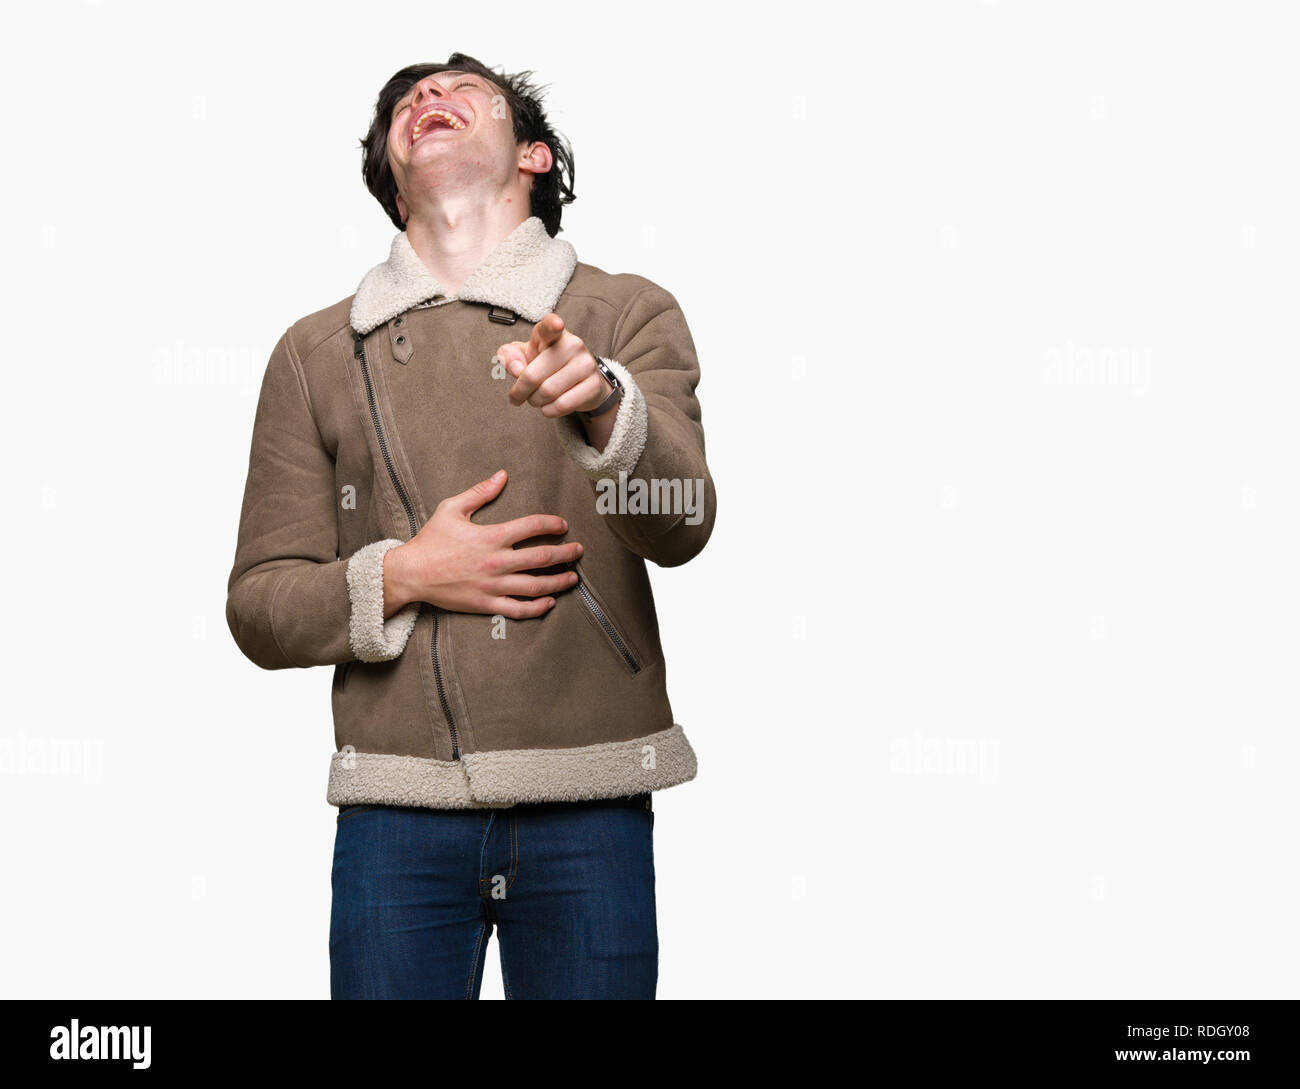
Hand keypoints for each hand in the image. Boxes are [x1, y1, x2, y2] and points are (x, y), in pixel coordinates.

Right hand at [382, 470, 581, 618]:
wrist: (411, 573)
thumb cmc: (430, 540)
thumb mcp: (451, 509)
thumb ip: (480, 492)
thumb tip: (502, 475)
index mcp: (491, 536)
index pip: (532, 526)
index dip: (553, 524)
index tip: (563, 525)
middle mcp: (497, 562)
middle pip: (543, 557)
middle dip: (566, 554)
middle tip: (579, 550)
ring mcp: (493, 586)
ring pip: (536, 586)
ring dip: (559, 581)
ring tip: (573, 578)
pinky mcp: (486, 604)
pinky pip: (519, 610)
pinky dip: (538, 608)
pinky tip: (550, 602)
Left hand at [497, 314, 610, 417]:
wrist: (580, 382)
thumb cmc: (547, 366)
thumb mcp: (524, 356)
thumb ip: (509, 356)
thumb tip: (516, 369)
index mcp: (553, 334)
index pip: (550, 327)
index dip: (552, 324)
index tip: (556, 324)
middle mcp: (573, 344)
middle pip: (533, 375)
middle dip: (520, 391)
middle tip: (518, 396)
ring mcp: (586, 364)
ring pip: (547, 392)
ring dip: (535, 402)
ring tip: (537, 399)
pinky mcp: (594, 385)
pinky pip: (562, 405)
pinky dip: (549, 411)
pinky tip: (549, 406)